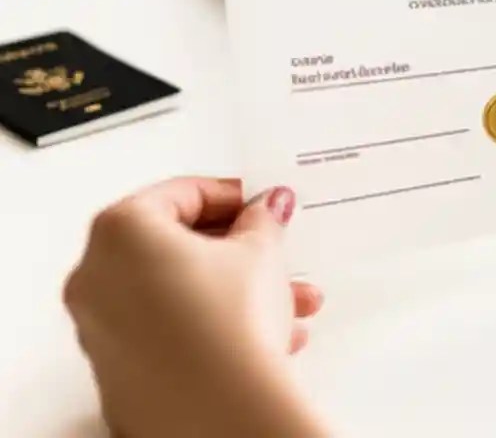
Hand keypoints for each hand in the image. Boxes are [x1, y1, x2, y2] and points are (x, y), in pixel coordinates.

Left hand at [63, 178, 327, 437]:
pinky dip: (209, 327)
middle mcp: (95, 276)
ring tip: (288, 304)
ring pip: (176, 294)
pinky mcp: (117, 373)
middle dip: (237, 252)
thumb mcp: (261, 254)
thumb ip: (262, 220)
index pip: (182, 194)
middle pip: (175, 247)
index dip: (233, 196)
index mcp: (121, 231)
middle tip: (272, 250)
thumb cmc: (229, 329)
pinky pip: (168, 333)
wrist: (224, 413)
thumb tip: (265, 210)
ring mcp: (99, 329)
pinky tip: (262, 336)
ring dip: (234, 292)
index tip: (261, 206)